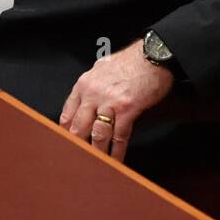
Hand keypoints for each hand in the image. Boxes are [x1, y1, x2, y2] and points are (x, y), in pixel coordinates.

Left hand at [59, 40, 175, 162]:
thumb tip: (86, 96)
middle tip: (77, 160)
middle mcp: (93, 93)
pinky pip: (119, 136)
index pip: (67, 114)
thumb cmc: (131, 60)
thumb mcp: (102, 68)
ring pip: (97, 135)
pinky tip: (116, 161)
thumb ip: (92, 84)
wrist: (153, 54)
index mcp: (84, 84)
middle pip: (78, 127)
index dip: (65, 133)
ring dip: (97, 153)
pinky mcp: (127, 109)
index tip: (67, 144)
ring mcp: (109, 102)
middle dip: (77, 146)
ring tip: (96, 165)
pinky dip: (117, 152)